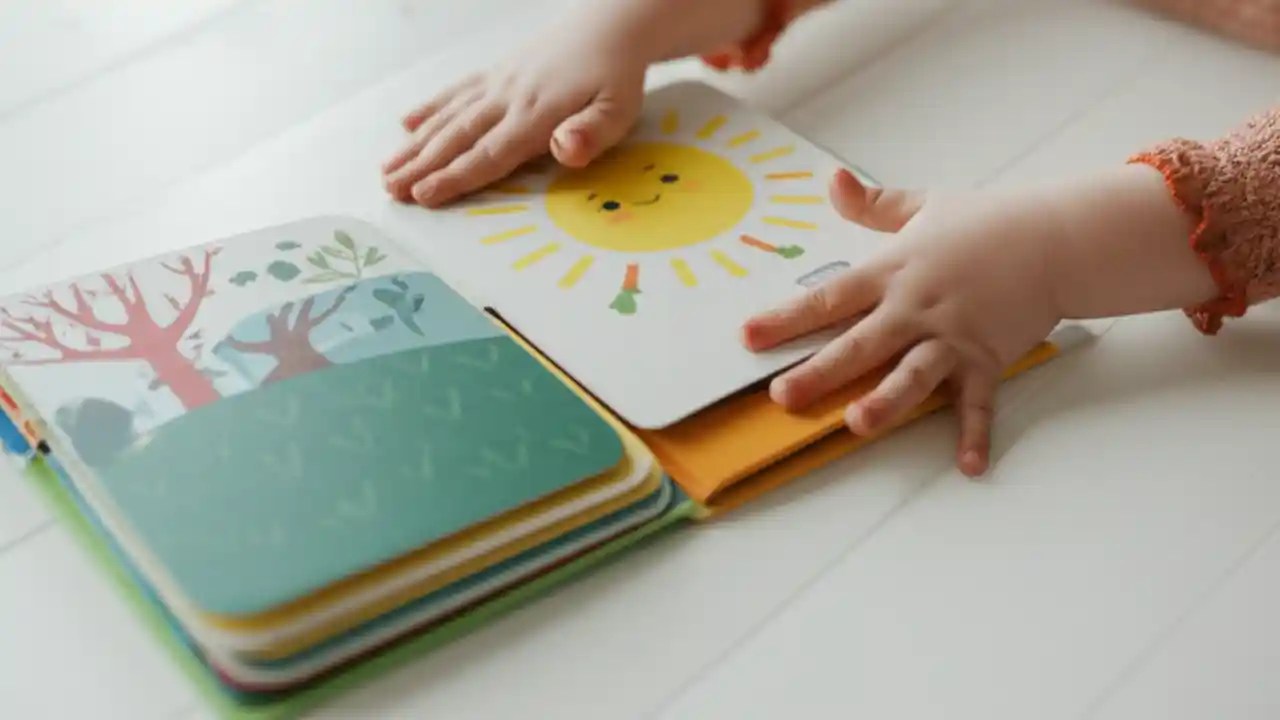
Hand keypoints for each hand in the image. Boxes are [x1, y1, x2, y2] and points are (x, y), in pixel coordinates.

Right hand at [381, 21, 647, 207]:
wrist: (610, 26)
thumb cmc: (617, 78)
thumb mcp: (618, 110)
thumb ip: (590, 133)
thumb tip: (564, 149)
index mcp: (537, 113)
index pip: (490, 153)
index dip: (456, 177)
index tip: (424, 196)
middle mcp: (508, 97)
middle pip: (458, 137)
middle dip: (422, 166)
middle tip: (389, 191)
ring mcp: (498, 82)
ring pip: (449, 116)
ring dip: (416, 144)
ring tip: (387, 169)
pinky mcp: (497, 73)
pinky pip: (457, 91)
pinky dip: (430, 107)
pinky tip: (406, 123)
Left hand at [741, 169, 1065, 476]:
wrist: (1057, 237)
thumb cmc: (988, 223)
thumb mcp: (924, 206)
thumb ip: (874, 204)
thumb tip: (832, 180)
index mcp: (894, 273)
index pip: (829, 298)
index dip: (786, 318)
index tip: (748, 336)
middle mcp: (916, 309)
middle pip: (860, 344)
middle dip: (820, 372)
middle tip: (783, 397)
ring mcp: (953, 338)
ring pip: (913, 375)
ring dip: (887, 402)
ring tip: (858, 426)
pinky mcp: (989, 360)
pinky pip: (979, 403)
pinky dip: (975, 434)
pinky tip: (968, 466)